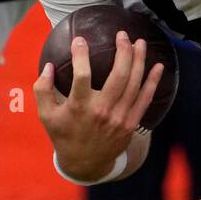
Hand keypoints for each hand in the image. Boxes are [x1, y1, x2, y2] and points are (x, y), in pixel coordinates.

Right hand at [33, 31, 163, 182]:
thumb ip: (43, 90)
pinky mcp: (131, 123)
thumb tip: (48, 66)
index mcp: (79, 108)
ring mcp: (119, 118)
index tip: (80, 40)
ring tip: (139, 42)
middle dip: (123, 52)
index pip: (81, 76)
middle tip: (122, 35)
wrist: (85, 164)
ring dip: (139, 60)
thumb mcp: (46, 116)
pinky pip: (145, 99)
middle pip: (118, 76)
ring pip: (134, 84)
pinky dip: (153, 82)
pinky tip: (158, 66)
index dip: (81, 55)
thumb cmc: (64, 135)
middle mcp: (102, 112)